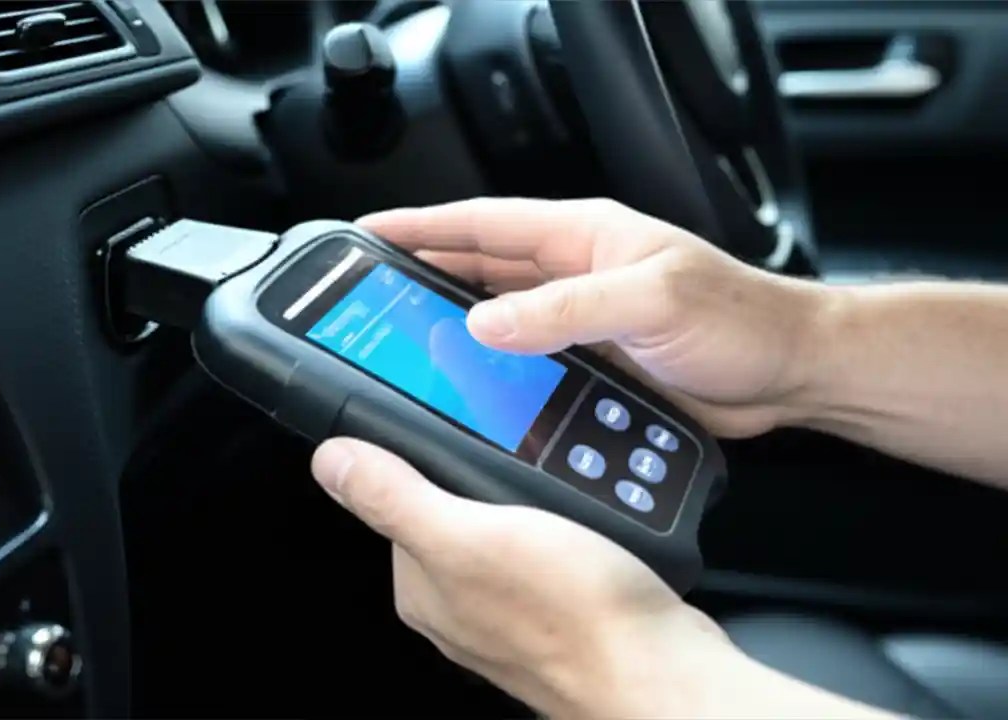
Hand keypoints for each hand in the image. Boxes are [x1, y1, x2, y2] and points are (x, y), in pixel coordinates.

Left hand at [310, 439, 896, 718]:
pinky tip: (594, 523)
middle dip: (491, 480)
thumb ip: (396, 497)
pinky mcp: (564, 613)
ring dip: (538, 501)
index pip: (401, 502)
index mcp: (423, 588)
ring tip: (569, 487)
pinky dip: (572, 530)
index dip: (428, 460)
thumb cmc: (572, 611)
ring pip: (511, 531)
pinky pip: (555, 553)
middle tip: (529, 458)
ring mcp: (513, 614)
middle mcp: (460, 608)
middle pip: (458, 513)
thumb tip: (332, 462)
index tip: (463, 430)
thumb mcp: (469, 534)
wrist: (660, 672)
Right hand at [359, 197, 830, 436]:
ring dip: (452, 325)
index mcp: (584, 236)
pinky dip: (489, 368)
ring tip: (402, 340)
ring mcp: (580, 319)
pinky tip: (467, 385)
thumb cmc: (742, 319)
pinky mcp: (590, 360)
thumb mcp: (654, 303)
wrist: (789, 373)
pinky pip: (523, 359)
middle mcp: (575, 272)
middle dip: (423, 274)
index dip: (424, 226)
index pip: (485, 223)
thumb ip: (570, 310)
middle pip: (479, 268)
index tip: (372, 231)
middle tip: (370, 292)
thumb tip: (488, 321)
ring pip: (496, 316)